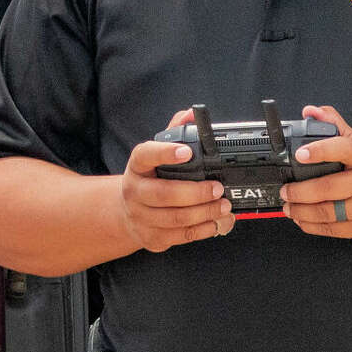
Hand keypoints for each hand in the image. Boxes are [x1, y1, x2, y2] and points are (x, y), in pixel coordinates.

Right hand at [118, 108, 237, 252]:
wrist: (128, 212)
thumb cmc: (149, 178)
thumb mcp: (156, 154)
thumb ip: (175, 132)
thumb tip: (192, 114)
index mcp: (137, 165)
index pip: (146, 155)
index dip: (166, 153)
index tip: (187, 151)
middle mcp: (135, 191)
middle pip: (165, 194)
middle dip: (197, 192)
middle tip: (218, 187)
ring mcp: (141, 217)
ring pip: (177, 218)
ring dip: (206, 212)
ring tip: (224, 205)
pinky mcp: (153, 238)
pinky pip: (182, 235)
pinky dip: (204, 229)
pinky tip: (216, 221)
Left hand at [279, 104, 351, 242]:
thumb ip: (334, 125)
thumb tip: (310, 111)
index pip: (343, 149)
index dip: (320, 151)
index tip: (300, 153)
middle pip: (329, 187)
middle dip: (300, 191)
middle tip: (285, 191)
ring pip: (329, 212)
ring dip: (303, 211)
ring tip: (289, 206)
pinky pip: (334, 229)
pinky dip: (313, 226)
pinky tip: (302, 220)